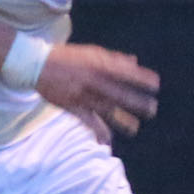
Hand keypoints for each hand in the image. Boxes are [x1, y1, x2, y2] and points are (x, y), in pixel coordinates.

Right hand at [35, 43, 158, 137]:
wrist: (37, 64)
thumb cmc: (67, 57)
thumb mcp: (91, 53)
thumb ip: (113, 59)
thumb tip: (134, 61)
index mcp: (99, 64)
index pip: (126, 72)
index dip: (142, 78)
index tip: (156, 84)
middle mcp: (93, 80)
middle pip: (120, 94)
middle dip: (137, 102)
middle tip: (152, 110)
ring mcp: (83, 95)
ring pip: (107, 110)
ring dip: (122, 120)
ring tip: (135, 129)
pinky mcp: (72, 106)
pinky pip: (88, 121)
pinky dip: (97, 131)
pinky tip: (106, 141)